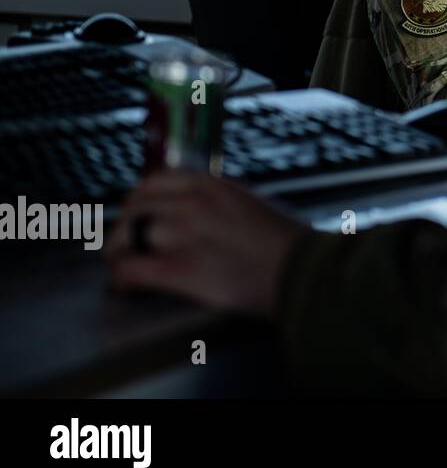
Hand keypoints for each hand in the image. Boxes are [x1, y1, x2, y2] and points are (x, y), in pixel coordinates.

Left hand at [105, 172, 307, 316]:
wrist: (304, 271)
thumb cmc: (287, 243)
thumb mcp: (251, 204)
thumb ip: (218, 203)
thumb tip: (193, 215)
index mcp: (212, 184)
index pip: (153, 182)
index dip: (139, 201)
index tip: (138, 215)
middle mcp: (193, 202)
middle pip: (135, 208)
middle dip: (125, 229)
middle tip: (124, 247)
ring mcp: (185, 234)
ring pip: (128, 237)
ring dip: (122, 254)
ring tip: (126, 267)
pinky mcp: (181, 269)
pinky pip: (131, 270)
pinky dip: (123, 279)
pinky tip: (127, 286)